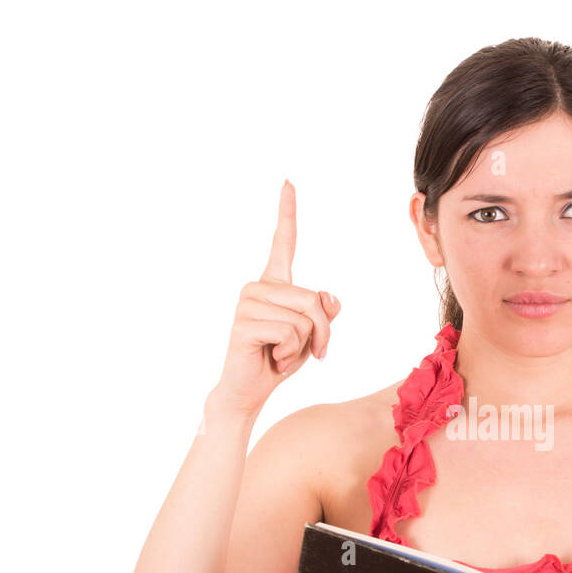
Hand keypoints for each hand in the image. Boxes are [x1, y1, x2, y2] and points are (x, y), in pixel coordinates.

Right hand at [210, 180, 340, 416]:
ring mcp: (248, 303)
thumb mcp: (312, 334)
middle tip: (309, 352)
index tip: (288, 182)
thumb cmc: (281, 359)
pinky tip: (272, 358)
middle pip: (314, 299)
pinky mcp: (244, 323)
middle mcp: (258, 287)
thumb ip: (324, 312)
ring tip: (282, 354)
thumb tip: (328, 297)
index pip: (283, 243)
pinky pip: (290, 334)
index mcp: (275, 283)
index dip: (287, 212)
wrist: (250, 390)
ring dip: (304, 346)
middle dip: (322, 332)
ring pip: (304, 319)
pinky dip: (290, 354)